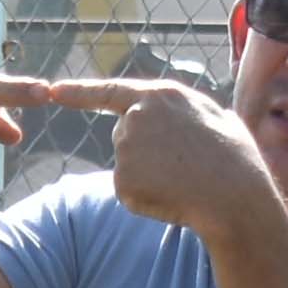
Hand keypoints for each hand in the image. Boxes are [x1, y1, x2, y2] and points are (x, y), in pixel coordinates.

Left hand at [41, 74, 268, 242]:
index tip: (53, 90)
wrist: (233, 195)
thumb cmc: (233, 156)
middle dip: (145, 148)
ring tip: (182, 178)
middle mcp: (136, 116)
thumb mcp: (215, 117)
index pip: (109, 91)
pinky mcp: (121, 179)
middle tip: (183, 163)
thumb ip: (184, 112)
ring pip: (128, 164)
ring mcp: (126, 148)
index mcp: (159, 95)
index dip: (79, 92)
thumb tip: (175, 118)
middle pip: (124, 133)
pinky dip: (145, 196)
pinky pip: (128, 190)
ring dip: (148, 173)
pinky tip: (171, 194)